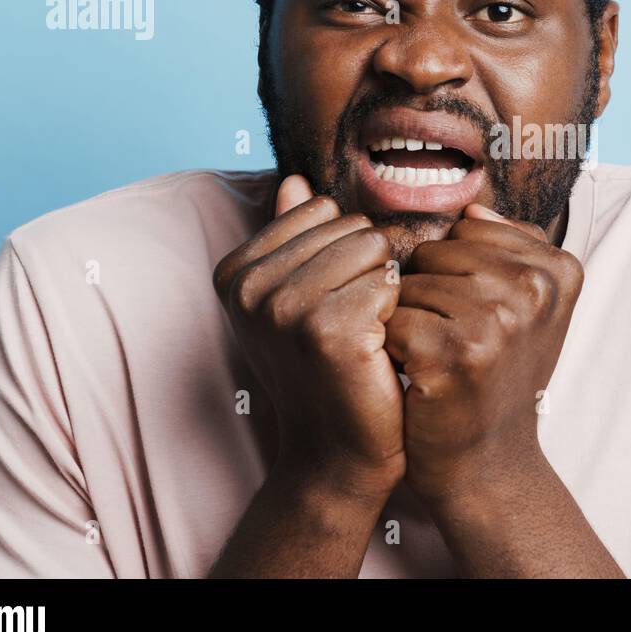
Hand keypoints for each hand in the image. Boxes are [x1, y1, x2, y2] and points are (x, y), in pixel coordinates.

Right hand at [212, 175, 403, 498]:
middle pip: (351, 226)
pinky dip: (396, 315)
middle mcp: (249, 286)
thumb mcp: (295, 300)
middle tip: (349, 327)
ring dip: (383, 292)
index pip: (320, 208)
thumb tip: (293, 179)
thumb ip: (291, 236)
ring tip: (363, 336)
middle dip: (366, 271)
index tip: (325, 305)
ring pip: (374, 249)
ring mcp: (284, 308)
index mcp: (235, 271)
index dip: (342, 254)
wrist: (336, 452)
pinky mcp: (328, 330)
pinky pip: (389, 283)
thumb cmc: (325, 370)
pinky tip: (376, 353)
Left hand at [384, 203, 583, 506]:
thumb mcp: (528, 308)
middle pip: (437, 250)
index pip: (469, 227)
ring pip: (410, 282)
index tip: (480, 317)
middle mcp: (535, 289)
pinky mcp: (455, 352)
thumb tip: (470, 206)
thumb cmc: (498, 376)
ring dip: (408, 319)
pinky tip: (416, 374)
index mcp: (559, 269)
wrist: (487, 462)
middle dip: (429, 292)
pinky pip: (392, 316)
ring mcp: (498, 320)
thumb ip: (508, 248)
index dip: (457, 271)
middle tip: (455, 343)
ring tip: (436, 358)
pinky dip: (390, 346)